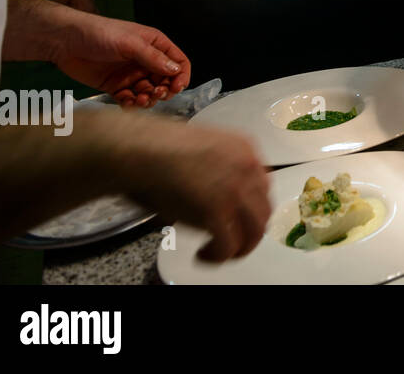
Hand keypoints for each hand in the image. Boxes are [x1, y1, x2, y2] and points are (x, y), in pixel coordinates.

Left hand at [53, 11, 190, 107]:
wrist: (65, 41)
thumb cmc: (98, 33)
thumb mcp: (130, 43)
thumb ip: (153, 57)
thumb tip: (176, 70)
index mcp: (154, 45)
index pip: (178, 61)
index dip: (181, 75)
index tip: (176, 87)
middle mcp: (145, 60)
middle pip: (165, 81)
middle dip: (164, 90)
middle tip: (156, 94)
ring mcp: (131, 74)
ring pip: (149, 92)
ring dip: (148, 99)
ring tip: (140, 99)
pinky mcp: (116, 86)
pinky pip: (130, 99)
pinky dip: (131, 104)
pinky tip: (128, 103)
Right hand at [119, 116, 270, 262]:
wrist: (140, 148)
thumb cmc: (157, 147)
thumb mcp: (202, 152)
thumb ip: (217, 171)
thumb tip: (210, 195)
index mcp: (245, 149)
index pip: (262, 186)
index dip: (250, 207)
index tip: (238, 218)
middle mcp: (247, 167)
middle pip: (263, 209)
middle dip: (249, 230)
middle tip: (232, 241)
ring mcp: (235, 190)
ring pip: (254, 230)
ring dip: (239, 247)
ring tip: (218, 252)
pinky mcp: (217, 211)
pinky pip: (229, 245)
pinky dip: (218, 256)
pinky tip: (203, 255)